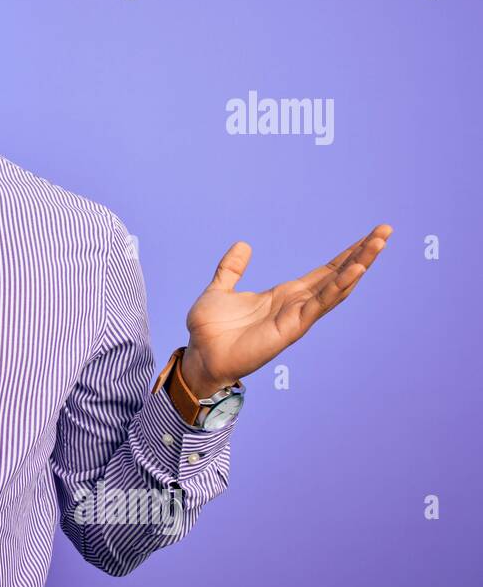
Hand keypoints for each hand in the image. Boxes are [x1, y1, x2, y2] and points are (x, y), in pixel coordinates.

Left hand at [180, 223, 393, 396]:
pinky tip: (356, 271)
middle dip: (362, 254)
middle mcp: (296, 305)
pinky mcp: (291, 328)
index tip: (368, 236)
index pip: (324, 272)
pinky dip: (338, 288)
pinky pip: (319, 305)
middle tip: (385, 230)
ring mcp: (296, 317)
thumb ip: (232, 268)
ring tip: (378, 243)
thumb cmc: (209, 330)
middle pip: (337, 276)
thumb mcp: (220, 289)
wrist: (199, 356)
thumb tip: (243, 245)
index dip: (346, 255)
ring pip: (335, 288)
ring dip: (358, 266)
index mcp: (284, 295)